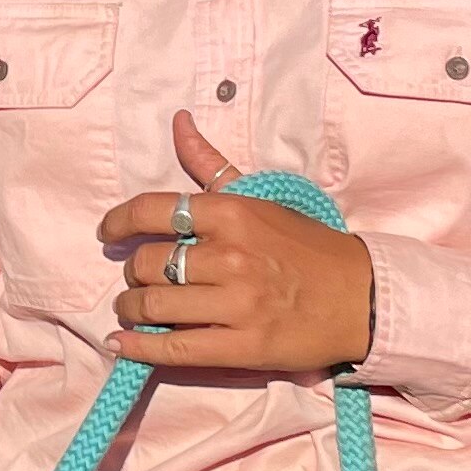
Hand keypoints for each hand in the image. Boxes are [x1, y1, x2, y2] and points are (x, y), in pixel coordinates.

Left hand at [96, 111, 374, 372]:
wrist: (361, 298)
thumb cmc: (307, 247)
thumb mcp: (261, 199)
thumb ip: (213, 166)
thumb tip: (178, 122)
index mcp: (234, 214)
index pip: (154, 210)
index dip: (119, 221)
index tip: (108, 231)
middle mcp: (230, 256)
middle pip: (147, 262)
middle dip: (134, 271)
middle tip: (140, 277)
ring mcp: (235, 304)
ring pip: (152, 304)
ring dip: (131, 307)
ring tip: (134, 308)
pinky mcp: (240, 346)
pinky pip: (171, 347)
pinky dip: (137, 347)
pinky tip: (121, 342)